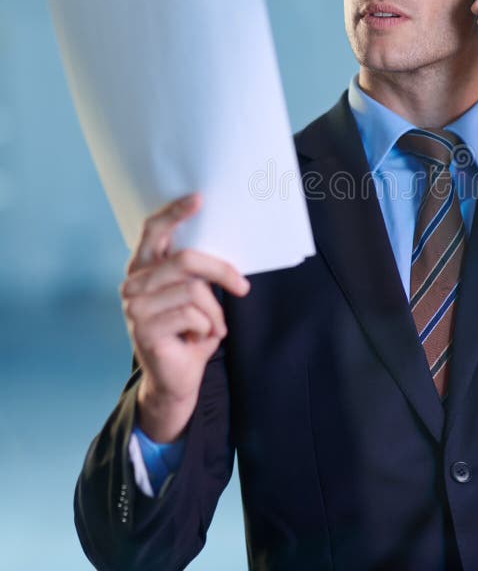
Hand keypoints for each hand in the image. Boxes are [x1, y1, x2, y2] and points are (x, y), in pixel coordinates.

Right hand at [119, 193, 249, 441]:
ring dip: (214, 311)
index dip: (174, 213)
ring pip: (193, 290)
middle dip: (221, 272)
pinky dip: (207, 326)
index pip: (153, 230)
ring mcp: (134, 307)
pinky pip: (191, 315)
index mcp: (144, 268)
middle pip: (185, 259)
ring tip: (214, 326)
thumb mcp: (196, 294)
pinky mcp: (143, 329)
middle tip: (243, 287)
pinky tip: (201, 338)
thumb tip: (222, 243)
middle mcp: (133, 284)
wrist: (177, 379)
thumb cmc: (190, 331)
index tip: (198, 199)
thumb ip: (197, 270)